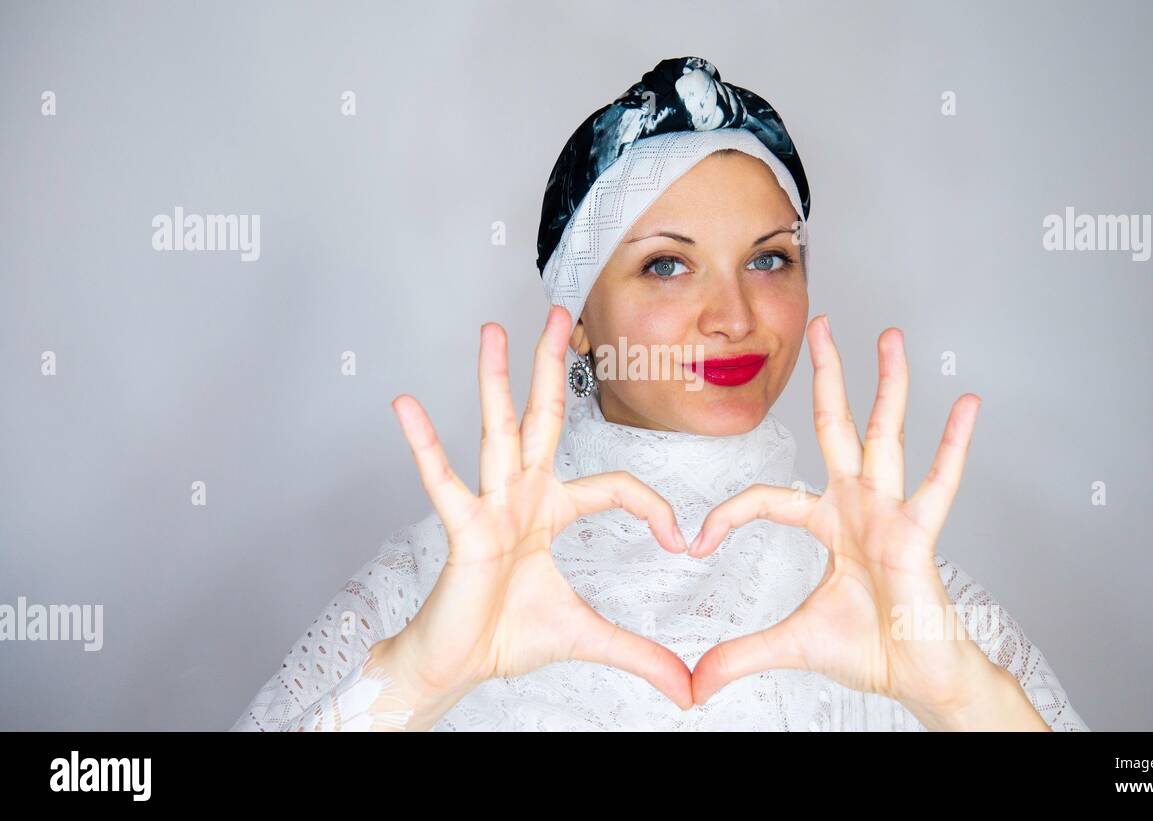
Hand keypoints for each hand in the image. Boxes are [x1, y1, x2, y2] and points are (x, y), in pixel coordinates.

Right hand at [383, 305, 694, 718]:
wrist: (458, 665)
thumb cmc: (508, 637)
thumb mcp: (589, 638)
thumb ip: (641, 656)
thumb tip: (689, 691)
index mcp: (552, 511)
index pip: (616, 486)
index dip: (655, 508)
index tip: (683, 542)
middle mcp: (522, 495)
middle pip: (544, 418)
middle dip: (552, 366)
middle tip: (560, 313)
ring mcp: (490, 506)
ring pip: (497, 431)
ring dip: (497, 380)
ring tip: (493, 331)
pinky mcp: (462, 530)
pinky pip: (444, 483)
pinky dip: (425, 445)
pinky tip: (407, 405)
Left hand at [689, 317, 1038, 727]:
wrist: (916, 678)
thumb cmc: (869, 650)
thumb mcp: (790, 644)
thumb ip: (740, 655)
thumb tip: (694, 684)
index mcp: (829, 523)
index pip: (768, 497)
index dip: (728, 515)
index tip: (696, 544)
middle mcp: (860, 506)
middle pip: (837, 426)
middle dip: (828, 376)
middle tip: (822, 325)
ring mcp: (891, 513)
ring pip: (887, 435)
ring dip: (888, 384)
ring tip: (889, 336)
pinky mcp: (919, 534)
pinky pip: (938, 484)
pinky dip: (954, 445)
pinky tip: (967, 404)